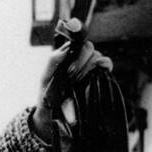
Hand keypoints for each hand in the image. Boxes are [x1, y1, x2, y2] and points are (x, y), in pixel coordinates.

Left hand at [34, 18, 112, 139]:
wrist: (52, 118)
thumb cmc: (46, 98)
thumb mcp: (45, 79)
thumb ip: (52, 62)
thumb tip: (65, 49)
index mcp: (66, 57)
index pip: (75, 40)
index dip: (77, 33)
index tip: (73, 37)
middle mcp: (79, 60)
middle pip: (88, 47)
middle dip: (80, 58)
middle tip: (70, 73)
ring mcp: (89, 68)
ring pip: (96, 55)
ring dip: (87, 65)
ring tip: (77, 79)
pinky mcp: (97, 78)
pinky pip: (106, 65)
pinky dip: (105, 65)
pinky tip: (99, 70)